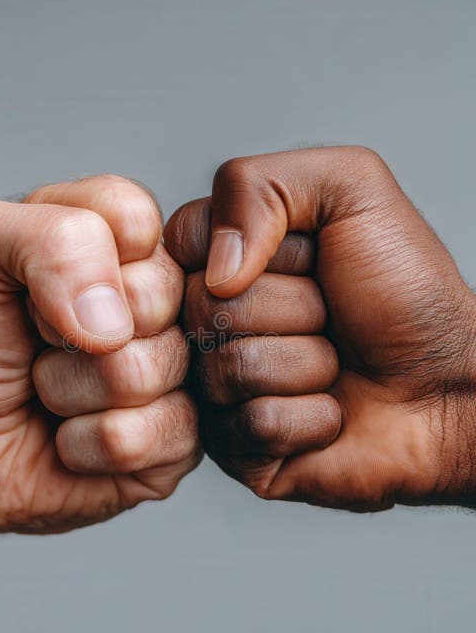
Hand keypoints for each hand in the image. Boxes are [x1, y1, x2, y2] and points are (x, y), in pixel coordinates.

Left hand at [0, 175, 199, 573]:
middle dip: (75, 332)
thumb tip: (112, 317)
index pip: (136, 219)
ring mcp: (168, 368)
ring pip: (152, 369)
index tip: (31, 289)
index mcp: (111, 239)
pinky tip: (70, 438)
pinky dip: (92, 443)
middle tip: (40, 342)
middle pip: (158, 295)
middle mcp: (149, 299)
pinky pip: (163, 431)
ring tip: (47, 393)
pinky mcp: (173, 436)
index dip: (80, 261)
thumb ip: (45, 237)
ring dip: (73, 392)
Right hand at [165, 147, 475, 510]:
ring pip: (227, 370)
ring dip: (307, 365)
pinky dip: (312, 417)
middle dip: (294, 307)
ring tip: (337, 364)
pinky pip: (252, 426)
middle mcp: (211, 322)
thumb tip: (211, 267)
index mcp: (224, 258)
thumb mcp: (350, 190)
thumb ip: (256, 184)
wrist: (453, 386)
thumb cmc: (408, 293)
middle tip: (332, 316)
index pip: (183, 240)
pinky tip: (333, 411)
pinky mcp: (238, 448)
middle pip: (203, 307)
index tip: (309, 256)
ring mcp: (219, 387)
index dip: (254, 248)